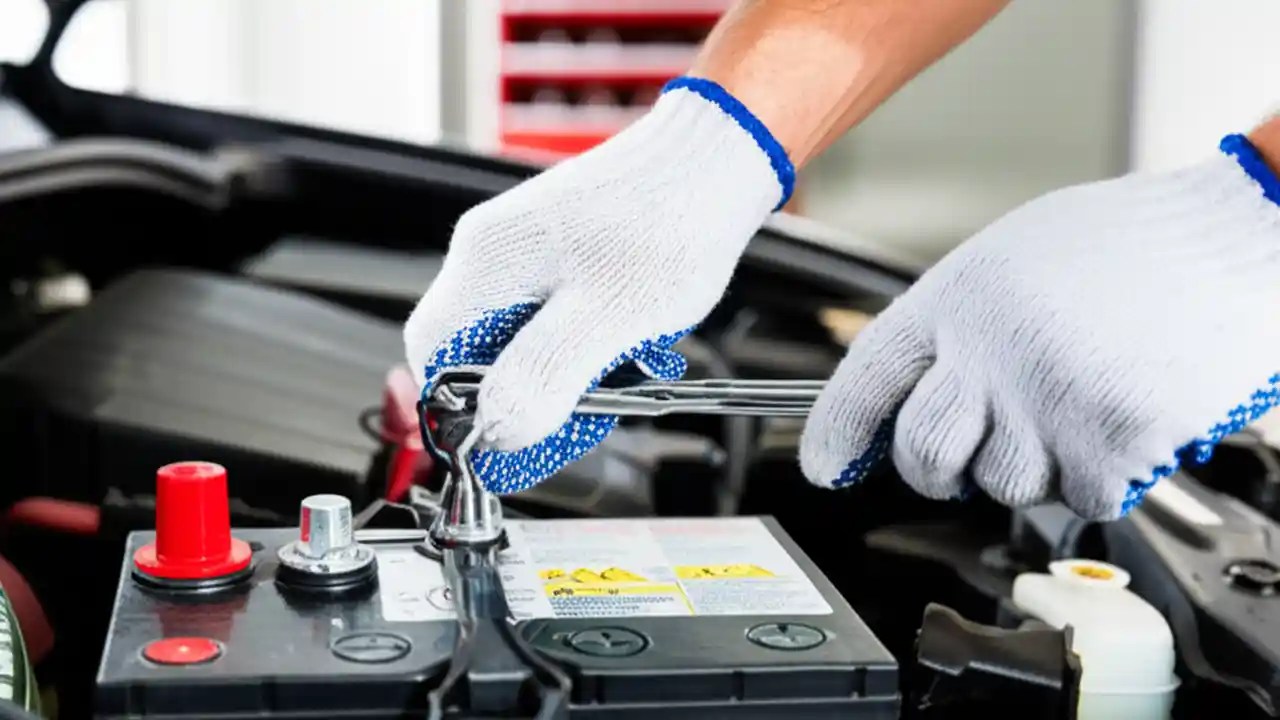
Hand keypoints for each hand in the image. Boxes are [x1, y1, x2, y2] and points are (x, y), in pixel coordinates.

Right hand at [404, 78, 791, 493]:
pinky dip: (581, 341)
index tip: (510, 440)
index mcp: (486, 263)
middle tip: (582, 408)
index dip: (464, 407)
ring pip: (516, 336)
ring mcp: (525, 247)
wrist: (719, 155)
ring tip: (617, 367)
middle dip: (524, 391)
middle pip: (474, 349)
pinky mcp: (560, 248)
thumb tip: (498, 430)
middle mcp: (492, 251)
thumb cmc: (672, 221)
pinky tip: (624, 340)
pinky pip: (550, 314)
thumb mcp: (609, 316)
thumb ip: (544, 374)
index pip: (432, 355)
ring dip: (559, 369)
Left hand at [800, 134, 1279, 519]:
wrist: (1242, 233)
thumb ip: (956, 325)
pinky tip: (1120, 414)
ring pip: (1002, 485)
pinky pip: (1079, 496)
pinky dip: (1100, 472)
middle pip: (923, 455)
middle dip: (939, 468)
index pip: (867, 378)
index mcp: (959, 297)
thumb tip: (907, 391)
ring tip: (1076, 401)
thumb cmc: (1133, 244)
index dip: (837, 432)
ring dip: (1033, 464)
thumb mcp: (1013, 260)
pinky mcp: (1110, 443)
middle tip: (971, 452)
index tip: (827, 467)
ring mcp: (1048, 403)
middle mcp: (991, 352)